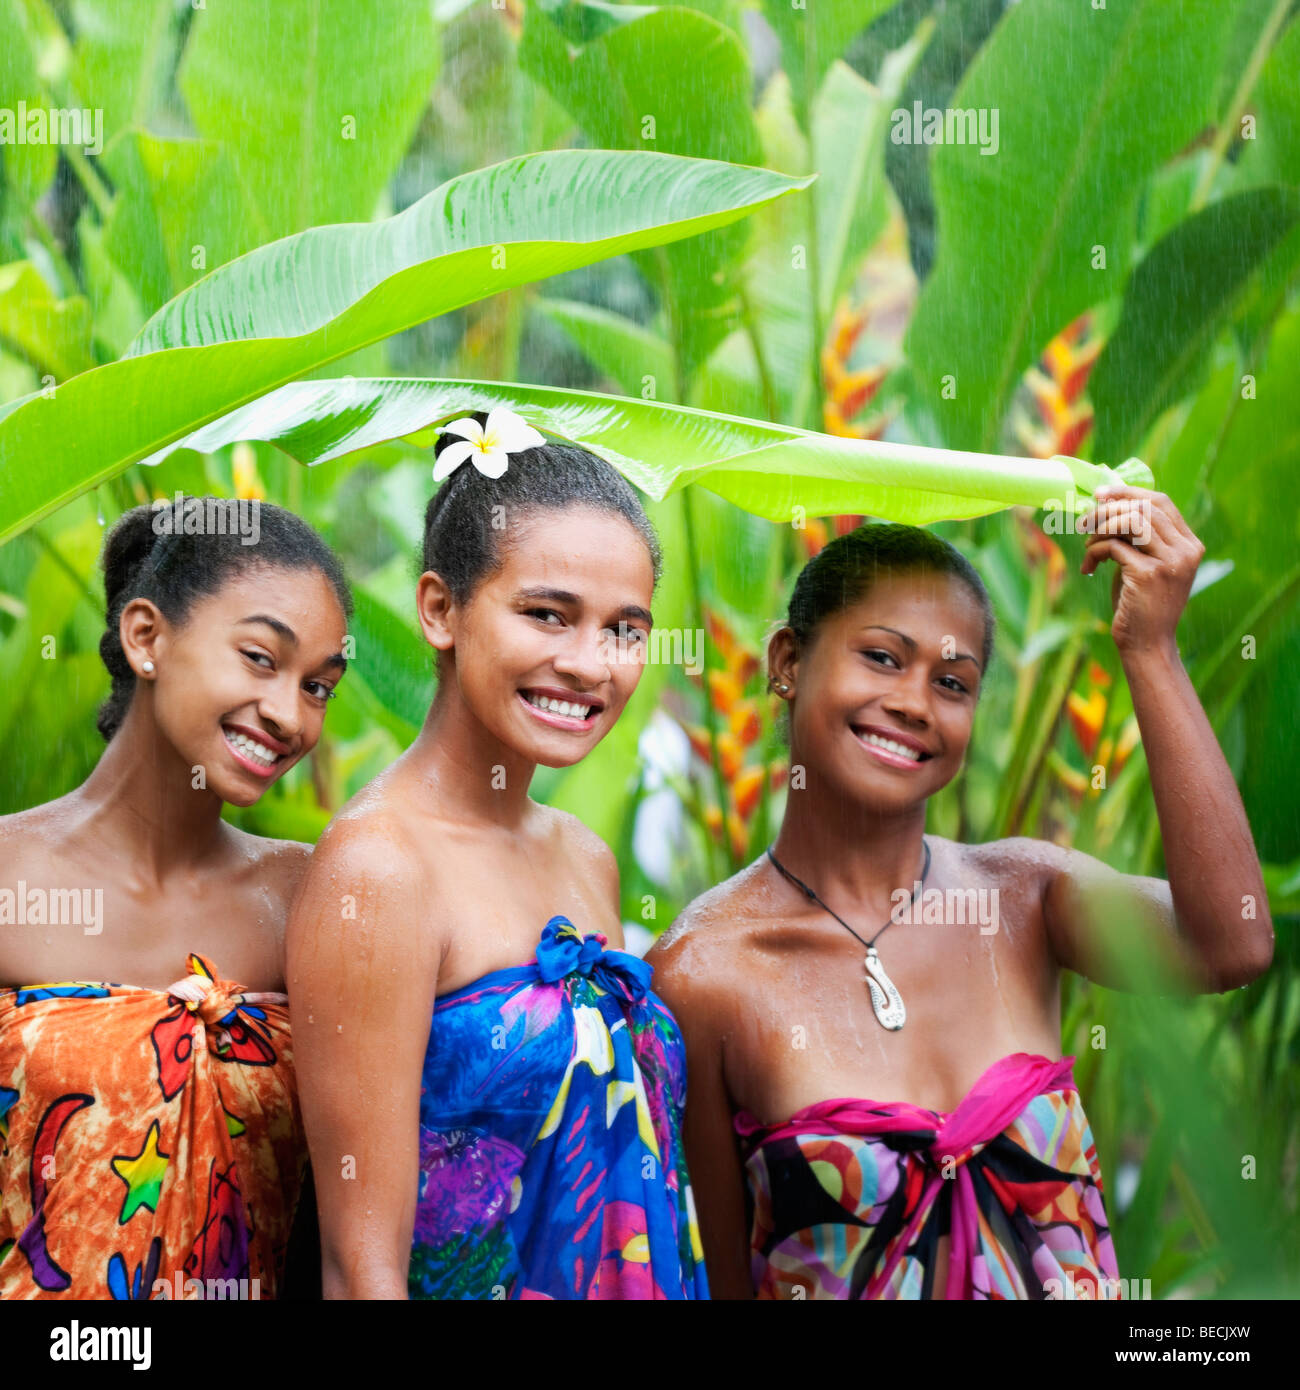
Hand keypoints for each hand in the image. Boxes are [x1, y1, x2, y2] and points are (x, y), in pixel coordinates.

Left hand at [1077, 484, 1204, 654]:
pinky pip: (1113, 546)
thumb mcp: (1146, 565)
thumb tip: (1109, 505)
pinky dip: (1094, 552)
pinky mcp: (1148, 574)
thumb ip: (1139, 538)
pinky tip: (1088, 567)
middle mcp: (1185, 550)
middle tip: (1084, 520)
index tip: (1101, 494)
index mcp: (1190, 545)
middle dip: (1108, 509)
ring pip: (1129, 521)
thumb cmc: (1141, 605)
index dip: (1129, 492)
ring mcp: (1169, 562)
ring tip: (1086, 545)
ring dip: (1100, 528)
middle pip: (1143, 507)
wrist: (1147, 644)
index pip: (1161, 502)